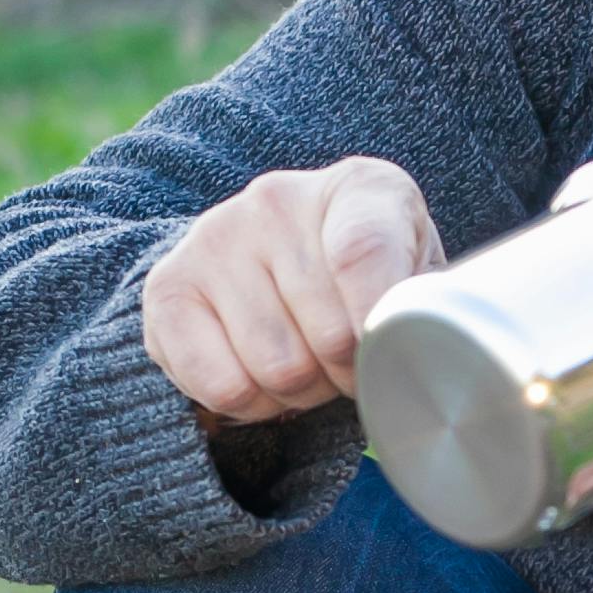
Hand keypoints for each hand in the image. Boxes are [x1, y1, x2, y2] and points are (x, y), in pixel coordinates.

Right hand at [141, 158, 442, 423]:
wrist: (274, 264)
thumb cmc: (366, 281)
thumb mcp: (416, 280)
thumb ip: (423, 309)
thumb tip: (418, 357)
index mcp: (361, 188)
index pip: (364, 253)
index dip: (378, 325)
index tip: (388, 354)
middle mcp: (278, 199)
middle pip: (329, 335)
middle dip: (349, 373)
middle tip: (347, 362)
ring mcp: (216, 238)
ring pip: (279, 369)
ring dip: (301, 392)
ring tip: (306, 362)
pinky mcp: (169, 287)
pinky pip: (222, 386)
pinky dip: (251, 405)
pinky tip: (260, 373)